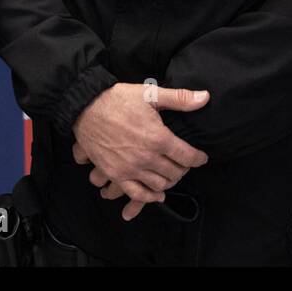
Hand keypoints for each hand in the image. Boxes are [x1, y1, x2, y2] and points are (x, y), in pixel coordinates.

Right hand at [72, 83, 209, 219]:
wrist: (86, 107)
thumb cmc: (118, 99)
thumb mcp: (150, 94)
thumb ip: (179, 98)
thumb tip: (205, 98)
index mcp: (158, 138)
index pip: (187, 156)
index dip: (198, 158)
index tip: (201, 157)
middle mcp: (146, 157)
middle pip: (175, 172)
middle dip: (184, 169)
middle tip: (184, 163)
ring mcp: (130, 168)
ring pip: (159, 185)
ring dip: (169, 181)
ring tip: (171, 173)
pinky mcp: (115, 174)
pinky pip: (137, 193)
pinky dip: (149, 197)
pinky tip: (156, 193)